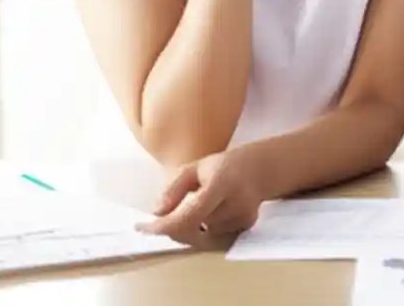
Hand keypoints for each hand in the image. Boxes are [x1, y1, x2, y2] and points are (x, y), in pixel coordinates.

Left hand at [137, 148, 266, 244]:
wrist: (260, 169)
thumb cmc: (223, 167)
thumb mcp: (195, 167)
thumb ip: (174, 188)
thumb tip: (157, 213)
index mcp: (221, 183)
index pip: (191, 213)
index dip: (166, 225)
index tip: (144, 228)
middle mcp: (236, 202)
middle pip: (195, 228)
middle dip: (173, 228)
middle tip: (160, 221)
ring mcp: (243, 216)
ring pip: (203, 234)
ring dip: (191, 227)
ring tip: (197, 207)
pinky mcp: (246, 226)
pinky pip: (215, 236)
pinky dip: (205, 229)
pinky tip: (212, 212)